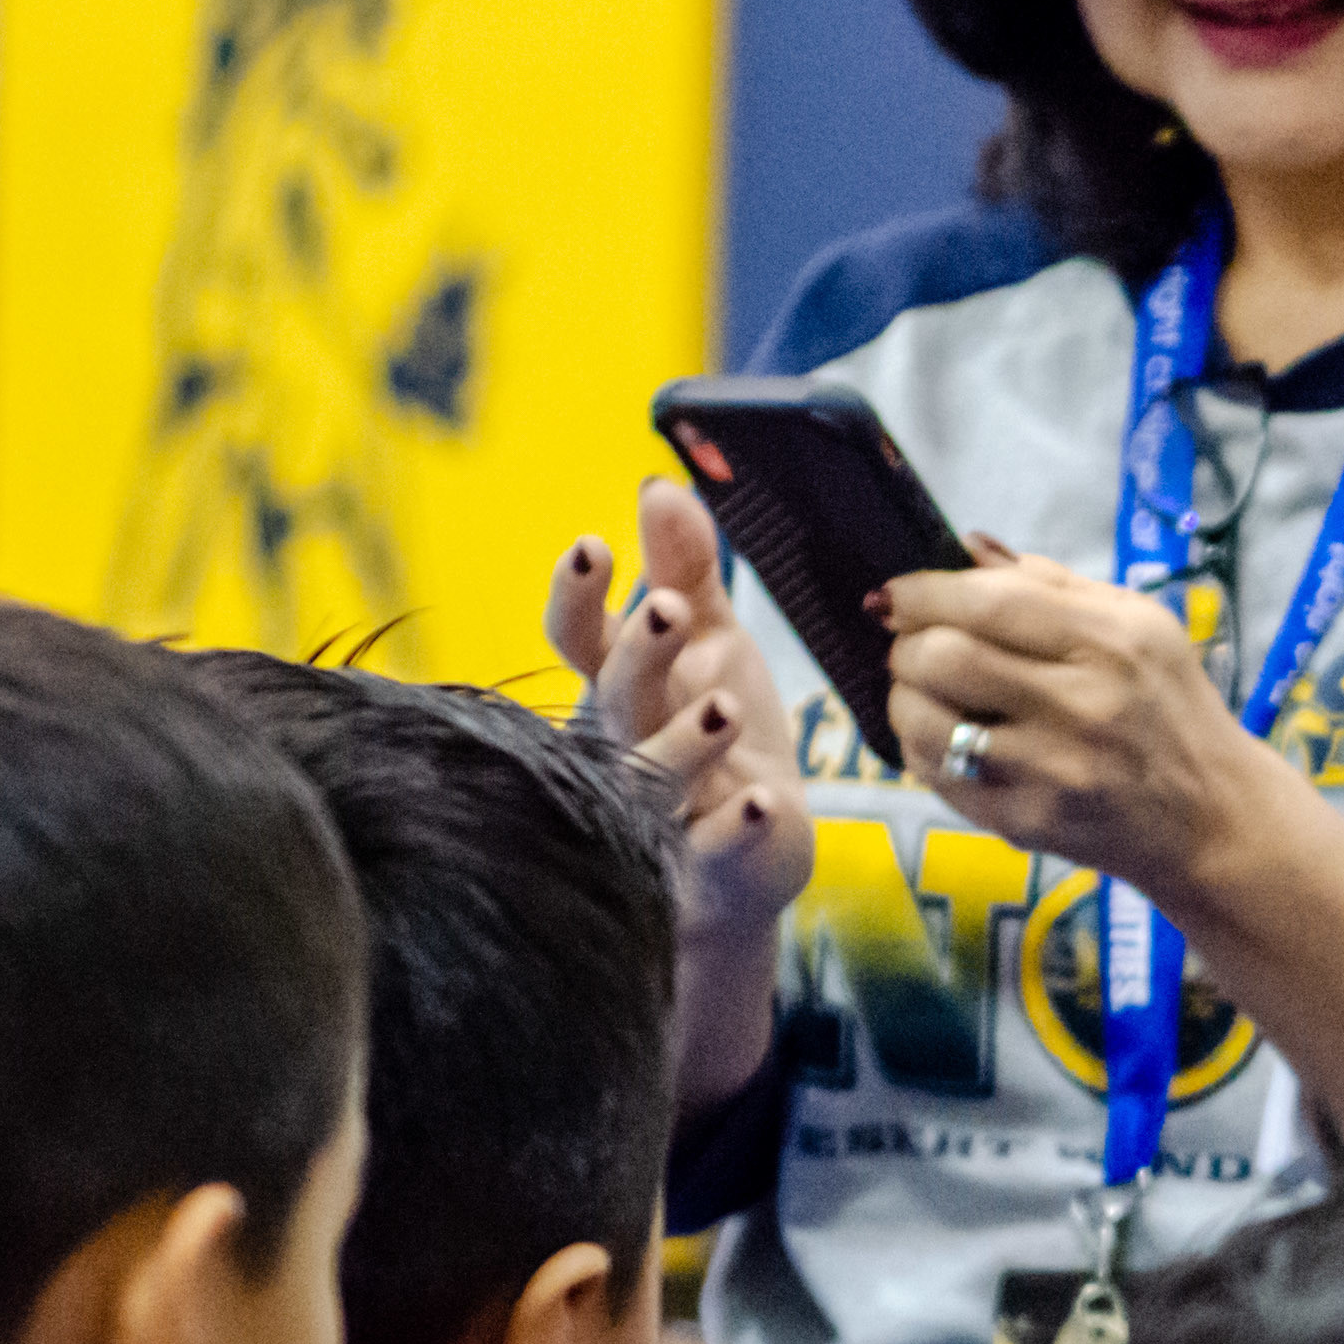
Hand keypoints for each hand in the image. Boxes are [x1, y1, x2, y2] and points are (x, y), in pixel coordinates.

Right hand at [548, 479, 811, 952]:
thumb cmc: (711, 733)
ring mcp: (666, 807)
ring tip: (724, 706)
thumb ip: (686, 569)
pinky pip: (715, 846)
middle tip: (671, 610)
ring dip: (685, 741)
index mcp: (623, 684)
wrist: (744, 859)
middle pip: (617, 697)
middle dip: (639, 654)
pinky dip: (736, 827)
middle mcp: (630, 742)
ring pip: (655, 774)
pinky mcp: (713, 859)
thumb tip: (661, 484)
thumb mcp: (710, 640)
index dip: (578, 598)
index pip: (580, 638)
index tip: (591, 547)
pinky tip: (765, 803)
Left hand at [880, 549, 1289, 901]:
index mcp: (1111, 643)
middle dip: (908, 645)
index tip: (897, 595)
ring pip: (926, 720)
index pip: (987, 602)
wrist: (1214, 818)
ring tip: (926, 692)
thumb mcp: (1142, 627)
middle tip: (915, 646)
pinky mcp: (1029, 822)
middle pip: (943, 657)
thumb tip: (969, 547)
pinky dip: (923, 747)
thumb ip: (1053, 583)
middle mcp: (1083, 706)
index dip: (922, 593)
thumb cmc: (1173, 709)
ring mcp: (1052, 771)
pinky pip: (938, 776)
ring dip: (906, 698)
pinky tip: (946, 736)